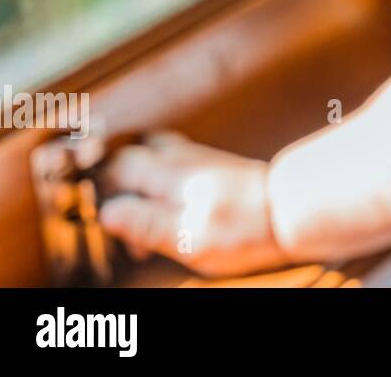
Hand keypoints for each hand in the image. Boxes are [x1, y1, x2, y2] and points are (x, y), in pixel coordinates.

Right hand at [98, 130, 289, 278]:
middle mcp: (183, 158)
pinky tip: (168, 199)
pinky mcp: (216, 165)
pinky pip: (175, 158)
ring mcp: (201, 157)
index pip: (118, 166)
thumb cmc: (244, 229)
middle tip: (116, 213)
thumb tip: (105, 213)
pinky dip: (161, 175)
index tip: (95, 213)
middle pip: (133, 154)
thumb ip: (147, 223)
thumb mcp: (190, 238)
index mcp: (170, 175)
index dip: (99, 186)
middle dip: (115, 178)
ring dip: (139, 175)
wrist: (295, 208)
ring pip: (155, 152)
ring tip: (140, 208)